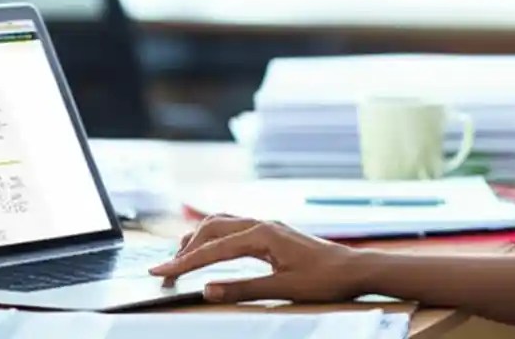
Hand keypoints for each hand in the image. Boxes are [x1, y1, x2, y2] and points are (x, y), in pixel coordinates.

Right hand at [148, 214, 367, 302]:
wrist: (354, 269)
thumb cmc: (324, 279)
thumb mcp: (282, 289)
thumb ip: (242, 289)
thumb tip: (206, 290)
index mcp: (262, 235)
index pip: (213, 249)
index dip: (184, 262)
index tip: (160, 272)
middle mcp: (262, 225)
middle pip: (212, 228)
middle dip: (186, 248)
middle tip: (164, 270)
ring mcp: (268, 227)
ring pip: (223, 224)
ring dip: (199, 238)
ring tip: (179, 258)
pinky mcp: (273, 234)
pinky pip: (235, 228)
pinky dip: (215, 237)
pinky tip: (210, 248)